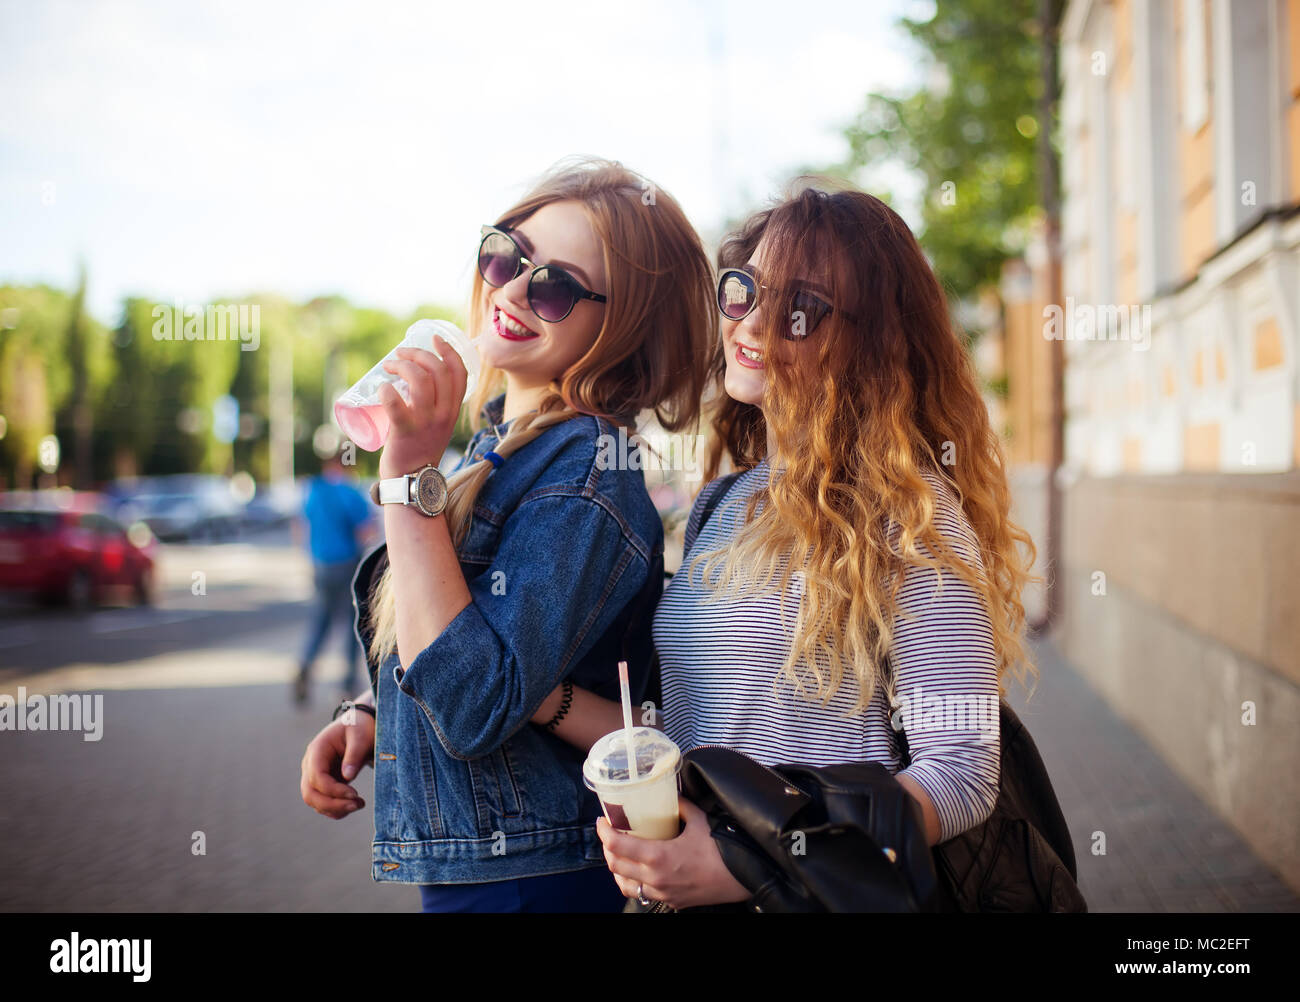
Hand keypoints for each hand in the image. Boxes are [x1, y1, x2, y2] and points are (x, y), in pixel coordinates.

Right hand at [299, 713, 375, 818]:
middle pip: (310, 793)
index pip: (316, 777)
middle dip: (332, 805)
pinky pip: (323, 802)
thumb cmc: (360, 727)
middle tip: (357, 805)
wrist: (359, 725)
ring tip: (359, 804)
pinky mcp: (324, 783)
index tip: (355, 794)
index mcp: (317, 750)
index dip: (333, 790)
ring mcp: (315, 774)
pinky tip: (353, 805)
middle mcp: (311, 764)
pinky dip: (336, 809)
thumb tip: (347, 777)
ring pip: (315, 801)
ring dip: (335, 809)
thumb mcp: (362, 735)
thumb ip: (354, 754)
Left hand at [377, 337, 467, 479]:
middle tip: (400, 353)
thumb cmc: (419, 447)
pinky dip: (387, 391)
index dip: (448, 351)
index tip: (434, 339)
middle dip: (417, 354)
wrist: (412, 479)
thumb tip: (415, 374)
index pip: (460, 373)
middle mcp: (444, 414)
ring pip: (420, 381)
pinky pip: (396, 405)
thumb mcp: (438, 423)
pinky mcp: (405, 431)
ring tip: (389, 365)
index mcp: (453, 409)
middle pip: (438, 371)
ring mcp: (425, 422)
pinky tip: (382, 386)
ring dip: (402, 366)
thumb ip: (435, 403)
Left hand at [596, 798, 751, 909]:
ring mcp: (662, 893)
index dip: (603, 833)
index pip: (617, 846)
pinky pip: (642, 894)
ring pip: (625, 885)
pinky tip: (639, 871)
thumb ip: (680, 806)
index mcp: (658, 857)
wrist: (743, 878)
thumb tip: (669, 794)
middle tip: (609, 833)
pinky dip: (633, 882)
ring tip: (620, 853)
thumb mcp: (699, 820)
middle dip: (606, 848)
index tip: (601, 821)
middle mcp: (655, 879)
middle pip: (615, 866)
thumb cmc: (721, 849)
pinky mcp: (672, 901)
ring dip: (617, 869)